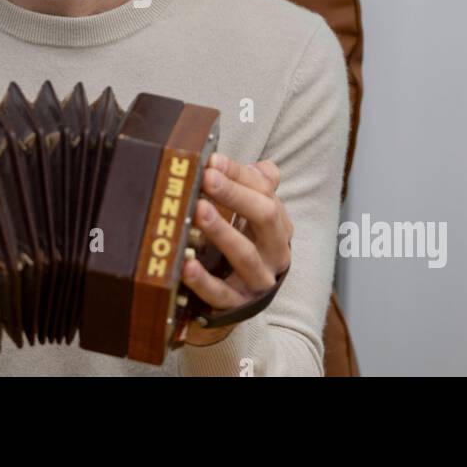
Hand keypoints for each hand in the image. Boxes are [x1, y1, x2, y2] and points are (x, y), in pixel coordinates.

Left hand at [181, 154, 292, 346]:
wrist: (246, 294)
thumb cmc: (247, 244)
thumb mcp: (255, 215)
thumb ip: (257, 187)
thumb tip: (261, 166)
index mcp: (279, 225)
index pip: (265, 193)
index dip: (239, 175)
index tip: (212, 161)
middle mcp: (276, 251)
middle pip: (264, 217)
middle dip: (234, 195)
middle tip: (207, 178)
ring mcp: (259, 279)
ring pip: (245, 255)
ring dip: (222, 231)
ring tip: (199, 211)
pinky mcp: (238, 304)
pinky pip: (221, 293)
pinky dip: (203, 280)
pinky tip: (187, 265)